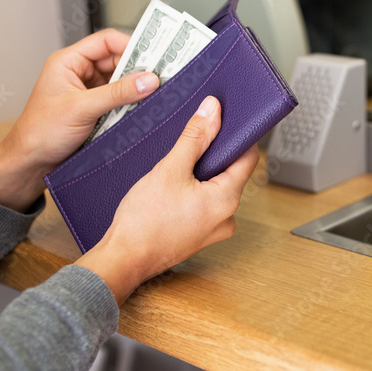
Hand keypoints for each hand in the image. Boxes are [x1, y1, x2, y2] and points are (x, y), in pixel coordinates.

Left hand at [0, 30, 159, 211]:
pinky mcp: (95, 110)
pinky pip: (120, 101)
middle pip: (118, 61)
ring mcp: (88, 92)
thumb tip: (148, 80)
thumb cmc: (40, 132)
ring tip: (152, 95)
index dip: (130, 45)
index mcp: (69, 62)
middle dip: (137, 70)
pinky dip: (131, 105)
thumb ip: (117, 93)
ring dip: (135, 89)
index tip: (153, 58)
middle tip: (160, 77)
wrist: (30, 164)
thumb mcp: (81, 109)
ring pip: (121, 82)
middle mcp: (80, 73)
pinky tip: (141, 110)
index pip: (106, 42)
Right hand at [76, 97, 259, 303]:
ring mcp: (215, 228)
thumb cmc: (144, 222)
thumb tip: (212, 111)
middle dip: (213, 154)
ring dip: (201, 174)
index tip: (223, 122)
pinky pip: (205, 204)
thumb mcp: (170, 169)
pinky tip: (172, 188)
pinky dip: (193, 191)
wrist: (124, 259)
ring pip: (216, 187)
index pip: (248, 157)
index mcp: (228, 199)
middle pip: (231, 171)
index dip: (237, 136)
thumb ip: (195, 137)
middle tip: (191, 143)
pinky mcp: (200, 234)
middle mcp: (228, 216)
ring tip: (177, 169)